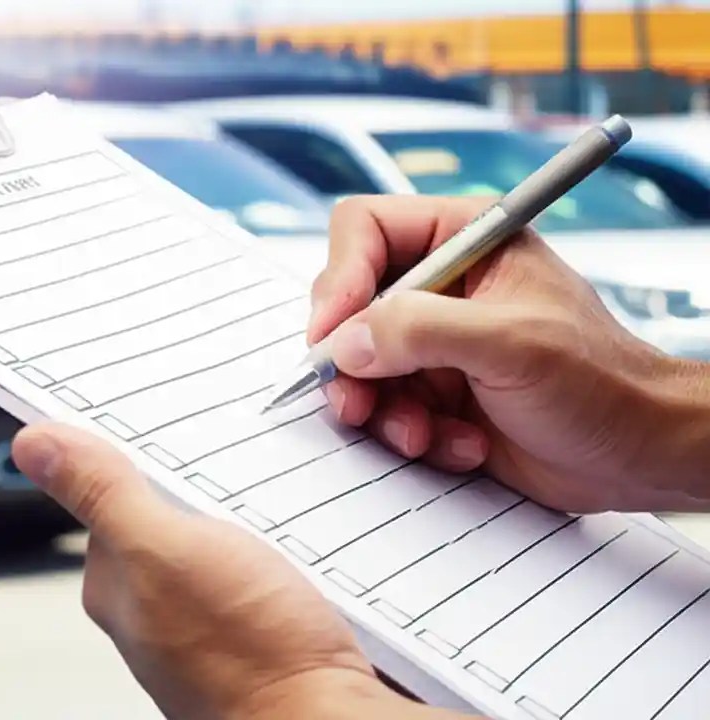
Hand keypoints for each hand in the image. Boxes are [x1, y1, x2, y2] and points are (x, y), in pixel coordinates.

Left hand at [12, 422, 467, 719]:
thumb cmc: (251, 657)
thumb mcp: (164, 548)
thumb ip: (103, 493)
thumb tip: (33, 443)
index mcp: (119, 586)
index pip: (115, 496)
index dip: (143, 459)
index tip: (171, 426)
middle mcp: (159, 612)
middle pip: (176, 518)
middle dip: (210, 491)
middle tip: (243, 475)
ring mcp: (212, 628)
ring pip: (228, 545)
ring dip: (256, 523)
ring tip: (281, 516)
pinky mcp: (264, 637)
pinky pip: (270, 575)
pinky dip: (288, 556)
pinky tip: (304, 558)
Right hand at [309, 195, 709, 512]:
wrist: (637, 454)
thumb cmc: (602, 383)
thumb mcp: (509, 342)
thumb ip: (419, 330)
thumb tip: (344, 341)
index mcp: (466, 240)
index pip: (367, 229)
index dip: (340, 276)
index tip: (332, 331)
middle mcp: (442, 287)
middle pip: (349, 305)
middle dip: (353, 361)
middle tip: (358, 400)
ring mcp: (435, 343)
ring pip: (359, 366)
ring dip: (384, 409)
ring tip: (424, 433)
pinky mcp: (435, 393)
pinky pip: (386, 410)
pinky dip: (414, 435)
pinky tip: (462, 443)